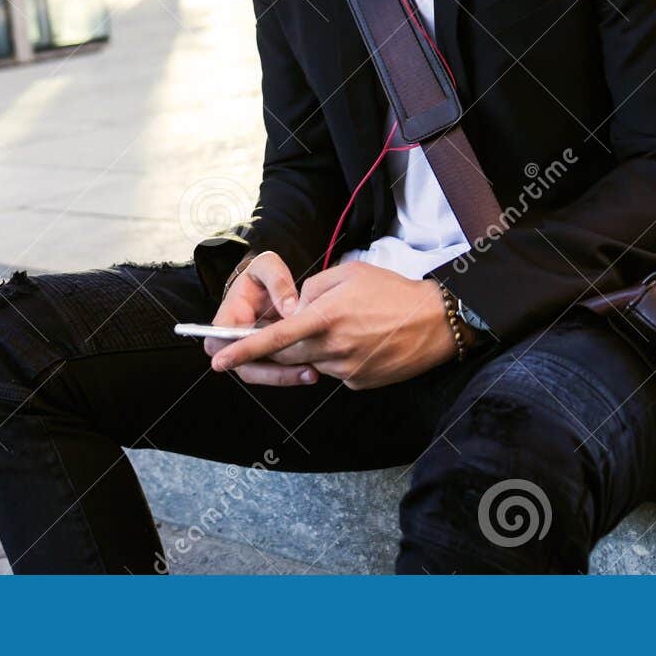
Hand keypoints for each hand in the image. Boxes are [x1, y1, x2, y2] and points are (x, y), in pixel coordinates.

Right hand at [204, 250, 317, 386]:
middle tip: (305, 371)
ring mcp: (251, 351)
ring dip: (287, 376)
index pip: (221, 342)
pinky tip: (316, 368)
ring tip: (314, 373)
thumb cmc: (262, 273)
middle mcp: (235, 340)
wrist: (269, 282)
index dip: (238, 354)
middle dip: (274, 374)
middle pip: (246, 367)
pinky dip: (294, 371)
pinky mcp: (268, 355)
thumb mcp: (267, 265)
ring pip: (264, 373)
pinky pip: (278, 370)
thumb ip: (277, 281)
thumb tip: (289, 309)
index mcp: (228, 316)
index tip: (263, 356)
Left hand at [209, 261, 455, 390]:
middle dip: (278, 348)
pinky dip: (337, 358)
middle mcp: (333, 347)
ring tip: (347, 326)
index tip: (218, 361)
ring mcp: (347, 369)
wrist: (437, 321)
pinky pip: (334, 372)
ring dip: (314, 348)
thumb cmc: (392, 291)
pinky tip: (361, 341)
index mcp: (326, 317)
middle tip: (290, 330)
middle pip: (287, 356)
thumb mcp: (348, 273)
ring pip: (312, 363)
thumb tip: (294, 309)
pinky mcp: (360, 382)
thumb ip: (312, 289)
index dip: (243, 350)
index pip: (275, 338)